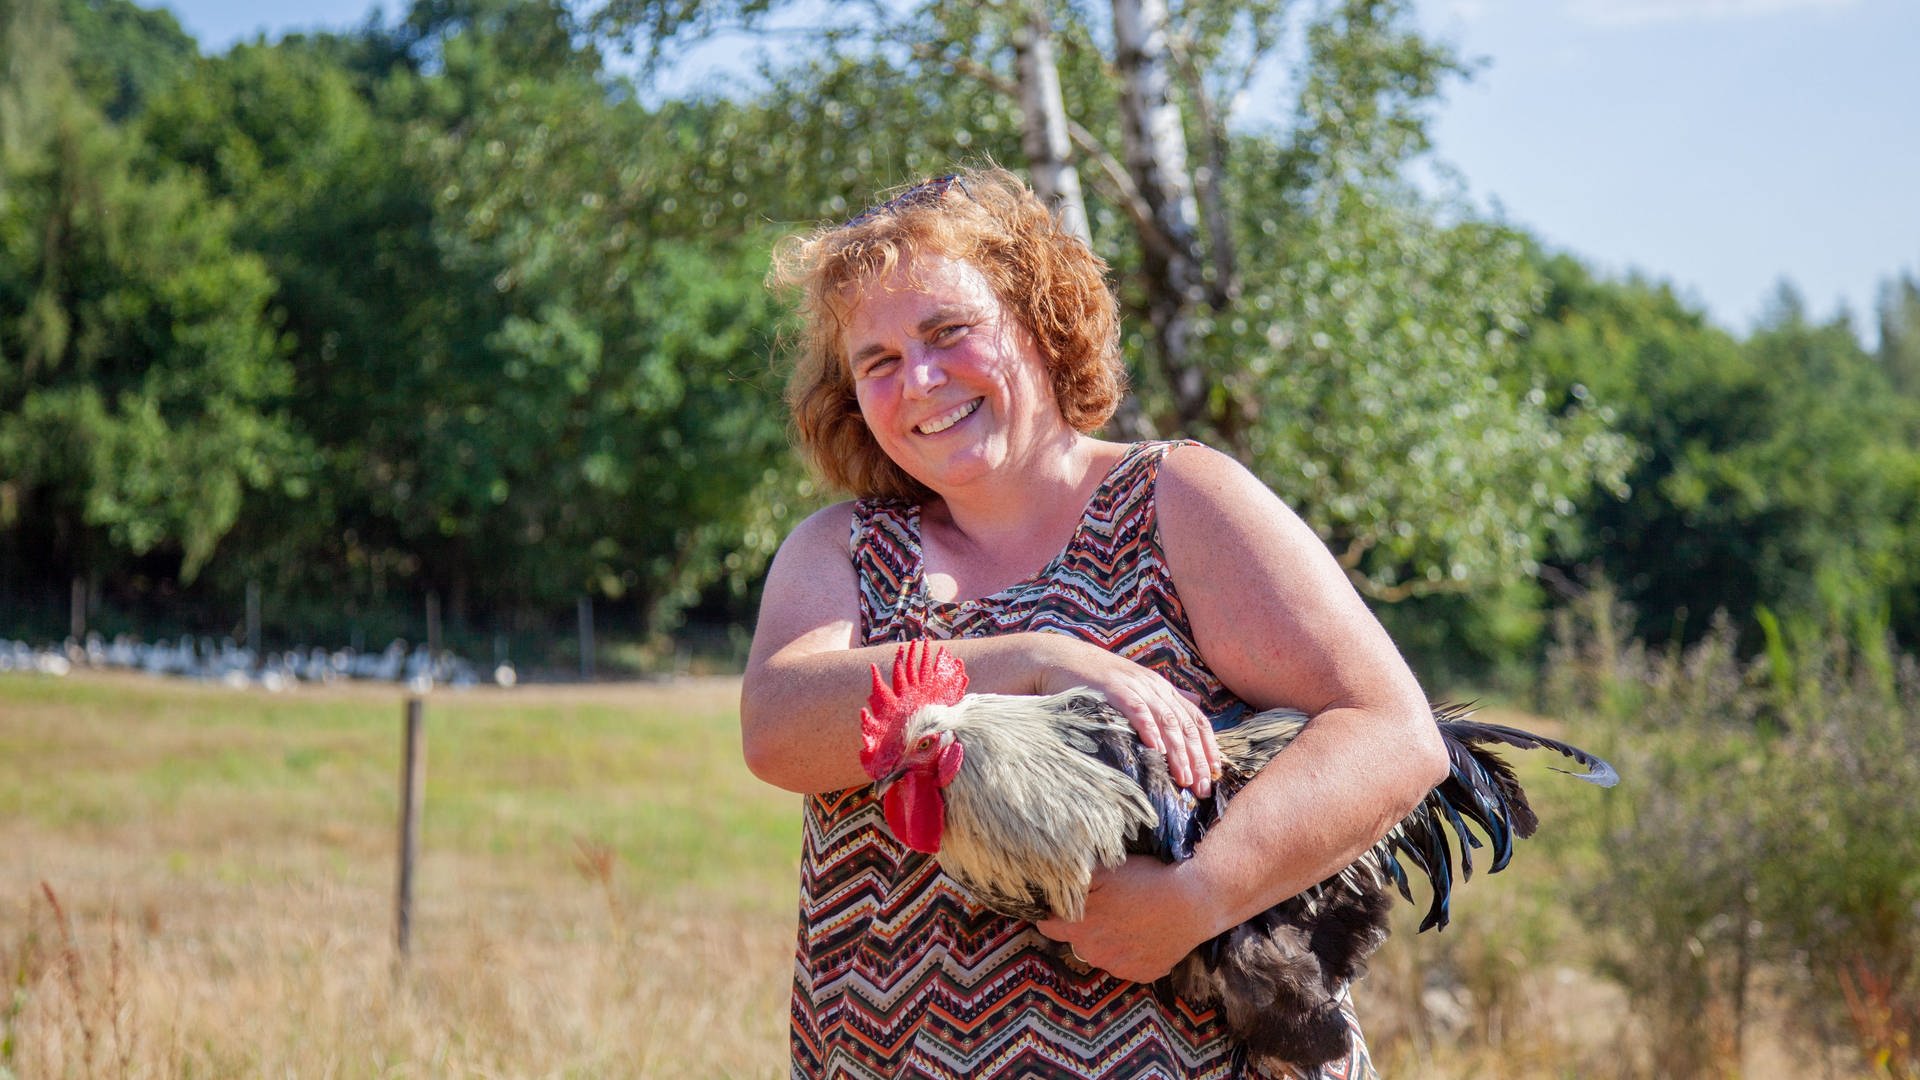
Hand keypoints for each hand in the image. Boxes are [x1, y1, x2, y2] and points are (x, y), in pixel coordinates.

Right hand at [1033, 636, 1221, 796]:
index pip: (1196, 719)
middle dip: (1198, 758)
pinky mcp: (1114, 688)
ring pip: (1166, 721)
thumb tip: (1196, 704)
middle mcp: (1155, 687)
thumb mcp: (1137, 688)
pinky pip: (1136, 709)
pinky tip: (1155, 750)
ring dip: (1178, 753)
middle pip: (1185, 725)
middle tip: (1203, 788)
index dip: (1209, 746)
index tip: (1216, 773)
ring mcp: (1135, 686)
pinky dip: (1148, 729)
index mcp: (1163, 689)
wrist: (1063, 659)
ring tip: (1184, 779)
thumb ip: (1165, 700)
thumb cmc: (1098, 681)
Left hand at [1034, 856, 1218, 981]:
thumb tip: (1054, 884)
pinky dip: (1132, 953)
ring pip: (1102, 953)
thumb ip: (1074, 881)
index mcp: (1079, 927)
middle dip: (1086, 926)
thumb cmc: (1146, 881)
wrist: (1192, 902)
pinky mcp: (1142, 974)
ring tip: (1130, 919)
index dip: (1053, 914)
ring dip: (1109, 940)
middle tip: (1108, 907)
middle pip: (1077, 940)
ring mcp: (1118, 967)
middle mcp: (1094, 953)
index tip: (1063, 906)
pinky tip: (1145, 934)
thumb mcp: (1105, 871)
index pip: (1048, 926)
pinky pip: (1128, 965)